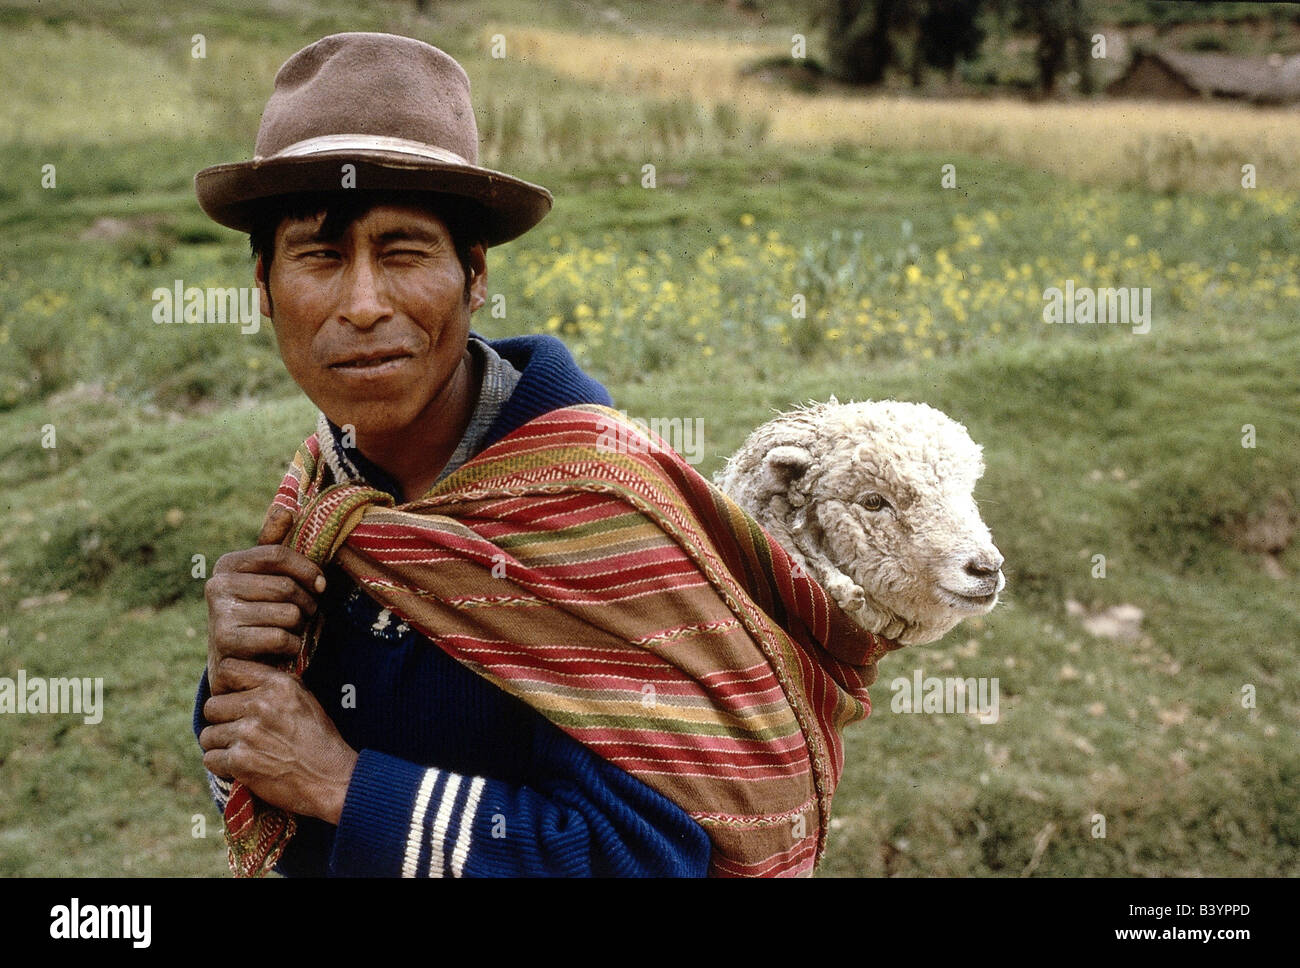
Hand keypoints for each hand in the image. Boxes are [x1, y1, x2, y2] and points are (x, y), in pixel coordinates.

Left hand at [199, 658, 357, 823]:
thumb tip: (242, 680)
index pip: (227, 670)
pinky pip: (210, 759)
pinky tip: (242, 768)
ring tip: (243, 752)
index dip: (226, 687)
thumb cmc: (319, 740)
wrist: (332, 779)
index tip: (234, 701)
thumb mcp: (304, 699)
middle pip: (212, 706)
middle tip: (239, 733)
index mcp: (278, 684)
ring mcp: (248, 733)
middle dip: (222, 721)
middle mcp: (261, 704)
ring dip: (221, 746)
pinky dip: (222, 767)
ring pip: (208, 735)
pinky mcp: (240, 761)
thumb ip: (274, 685)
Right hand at [205, 506, 325, 694]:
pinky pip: (281, 638)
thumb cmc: (259, 613)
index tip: (322, 585)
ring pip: (288, 614)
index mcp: (228, 563)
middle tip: (307, 615)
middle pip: (287, 587)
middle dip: (307, 605)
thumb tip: (286, 508)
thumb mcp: (265, 577)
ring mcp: (218, 615)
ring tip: (291, 632)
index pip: (279, 554)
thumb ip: (274, 544)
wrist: (235, 665)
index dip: (309, 570)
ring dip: (300, 628)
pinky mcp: (226, 644)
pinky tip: (283, 650)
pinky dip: (292, 647)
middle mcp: (217, 585)